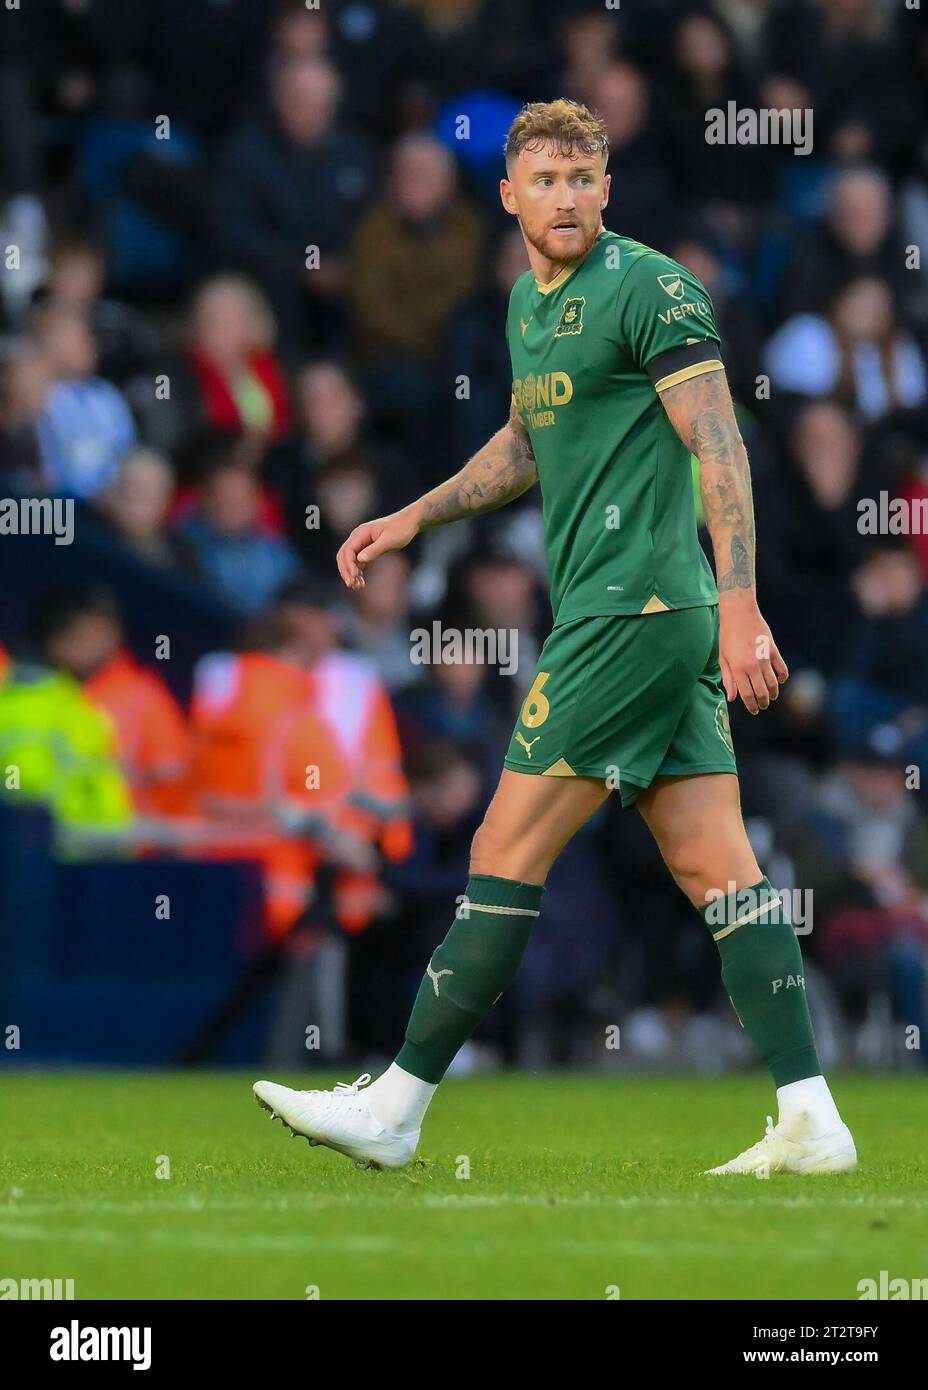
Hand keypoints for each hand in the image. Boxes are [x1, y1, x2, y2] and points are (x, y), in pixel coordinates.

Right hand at [336, 506, 419, 590]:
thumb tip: (360, 560)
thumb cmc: (400, 529)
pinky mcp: (366, 548)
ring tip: (357, 586)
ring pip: (349, 560)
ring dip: (350, 573)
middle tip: (352, 585)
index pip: (348, 550)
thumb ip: (374, 550)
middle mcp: (358, 537)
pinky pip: (356, 561)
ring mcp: (361, 543)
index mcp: (361, 533)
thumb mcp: (389, 541)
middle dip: (346, 571)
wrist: (408, 523)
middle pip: (343, 556)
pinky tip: (361, 581)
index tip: (355, 577)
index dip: (349, 565)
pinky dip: (356, 571)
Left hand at [718, 593, 787, 713]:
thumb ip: (728, 679)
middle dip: (763, 702)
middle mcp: (752, 665)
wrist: (739, 612)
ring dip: (773, 693)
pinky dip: (782, 677)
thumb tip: (733, 698)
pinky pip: (782, 668)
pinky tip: (780, 681)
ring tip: (771, 697)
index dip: (751, 705)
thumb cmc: (727, 635)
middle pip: (761, 692)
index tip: (754, 711)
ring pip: (773, 683)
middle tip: (762, 706)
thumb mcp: (723, 658)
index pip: (747, 694)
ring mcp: (765, 658)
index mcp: (738, 668)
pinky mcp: (773, 650)